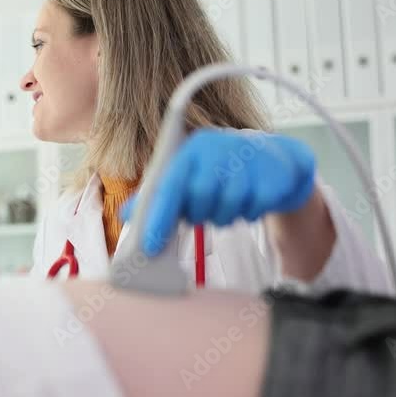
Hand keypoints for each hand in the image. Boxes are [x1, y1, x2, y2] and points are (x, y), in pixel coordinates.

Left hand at [122, 129, 316, 255]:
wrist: (271, 159)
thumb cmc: (218, 171)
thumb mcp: (187, 176)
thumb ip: (157, 196)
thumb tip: (125, 215)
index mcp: (191, 149)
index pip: (170, 185)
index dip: (159, 217)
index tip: (150, 246)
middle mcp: (218, 149)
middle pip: (200, 198)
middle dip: (199, 214)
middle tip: (203, 212)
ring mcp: (247, 161)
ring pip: (226, 208)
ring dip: (223, 217)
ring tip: (226, 205)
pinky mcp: (271, 178)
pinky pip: (252, 211)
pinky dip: (248, 215)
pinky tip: (248, 202)